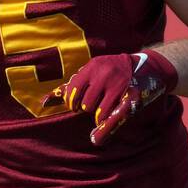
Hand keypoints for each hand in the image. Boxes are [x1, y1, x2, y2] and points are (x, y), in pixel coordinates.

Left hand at [42, 50, 177, 144]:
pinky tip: (108, 115)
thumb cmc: (110, 71)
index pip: (72, 91)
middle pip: (84, 104)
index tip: (77, 105)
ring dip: (97, 115)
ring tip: (103, 108)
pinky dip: (106, 120)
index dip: (72, 103)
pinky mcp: (128, 96)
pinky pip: (110, 115)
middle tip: (93, 105)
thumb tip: (43, 102)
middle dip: (86, 109)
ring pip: (96, 112)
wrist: (144, 67)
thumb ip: (70, 87)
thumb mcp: (91, 72)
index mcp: (91, 67)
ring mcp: (116, 84)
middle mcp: (102, 73)